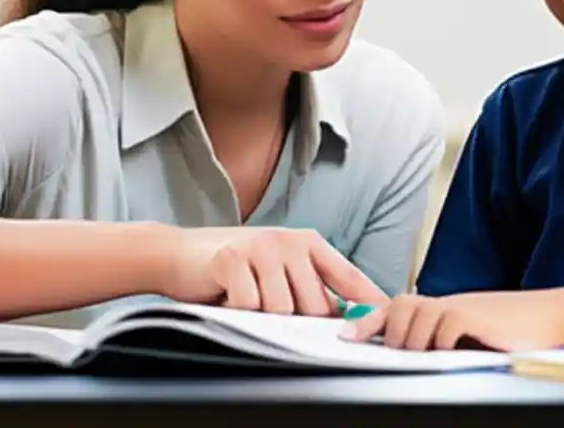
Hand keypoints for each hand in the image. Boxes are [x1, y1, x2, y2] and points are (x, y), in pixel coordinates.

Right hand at [160, 226, 387, 315]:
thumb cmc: (233, 268)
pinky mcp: (232, 259)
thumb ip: (311, 285)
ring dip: (262, 316)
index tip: (386, 322)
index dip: (369, 302)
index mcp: (307, 242)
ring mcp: (260, 248)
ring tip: (246, 299)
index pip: (349, 276)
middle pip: (314, 306)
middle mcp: (289, 241)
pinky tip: (227, 296)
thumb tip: (348, 317)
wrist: (177, 253)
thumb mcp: (279, 268)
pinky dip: (237, 311)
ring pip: (282, 310)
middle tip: (267, 307)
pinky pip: (249, 306)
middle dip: (295, 320)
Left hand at [341, 291, 563, 351]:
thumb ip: (444, 340)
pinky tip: (446, 351)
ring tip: (418, 355)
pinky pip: (444, 324)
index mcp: (442, 309)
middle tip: (394, 351)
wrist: (552, 318)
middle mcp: (446, 304)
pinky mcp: (475, 316)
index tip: (348, 336)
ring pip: (414, 314)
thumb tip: (415, 357)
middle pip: (399, 305)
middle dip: (387, 329)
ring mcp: (459, 307)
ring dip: (410, 338)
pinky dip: (439, 339)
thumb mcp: (472, 337)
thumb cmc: (515, 332)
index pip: (397, 308)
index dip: (370, 321)